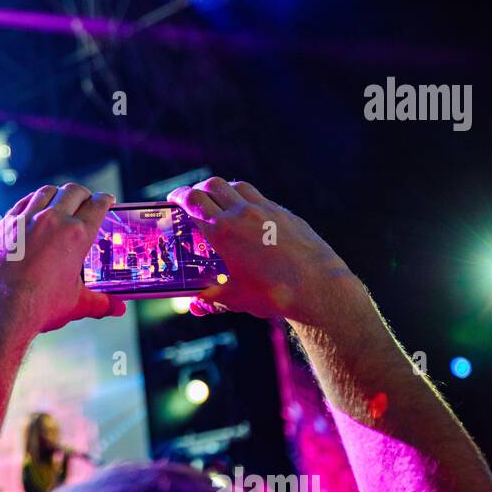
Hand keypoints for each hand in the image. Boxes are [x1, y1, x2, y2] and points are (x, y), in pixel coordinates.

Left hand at [0, 184, 125, 334]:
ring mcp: (27, 219)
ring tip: (61, 200)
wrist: (0, 309)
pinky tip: (35, 206)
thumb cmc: (39, 306)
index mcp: (77, 235)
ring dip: (58, 193)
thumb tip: (118, 309)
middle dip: (84, 194)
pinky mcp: (7, 224)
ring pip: (47, 191)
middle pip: (74, 192)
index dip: (105, 200)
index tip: (106, 200)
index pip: (97, 205)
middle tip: (86, 201)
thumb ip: (100, 303)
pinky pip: (23, 202)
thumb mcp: (76, 303)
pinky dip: (33, 200)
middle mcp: (53, 220)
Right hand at [168, 177, 357, 325]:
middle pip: (212, 185)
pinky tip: (250, 217)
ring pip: (238, 186)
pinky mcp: (286, 214)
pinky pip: (261, 198)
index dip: (179, 196)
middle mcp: (243, 213)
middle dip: (198, 189)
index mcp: (223, 231)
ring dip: (223, 189)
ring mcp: (267, 210)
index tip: (173, 199)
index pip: (193, 201)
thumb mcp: (236, 299)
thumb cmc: (275, 294)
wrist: (319, 288)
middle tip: (192, 199)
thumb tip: (196, 305)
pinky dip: (248, 201)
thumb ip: (212, 299)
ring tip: (219, 201)